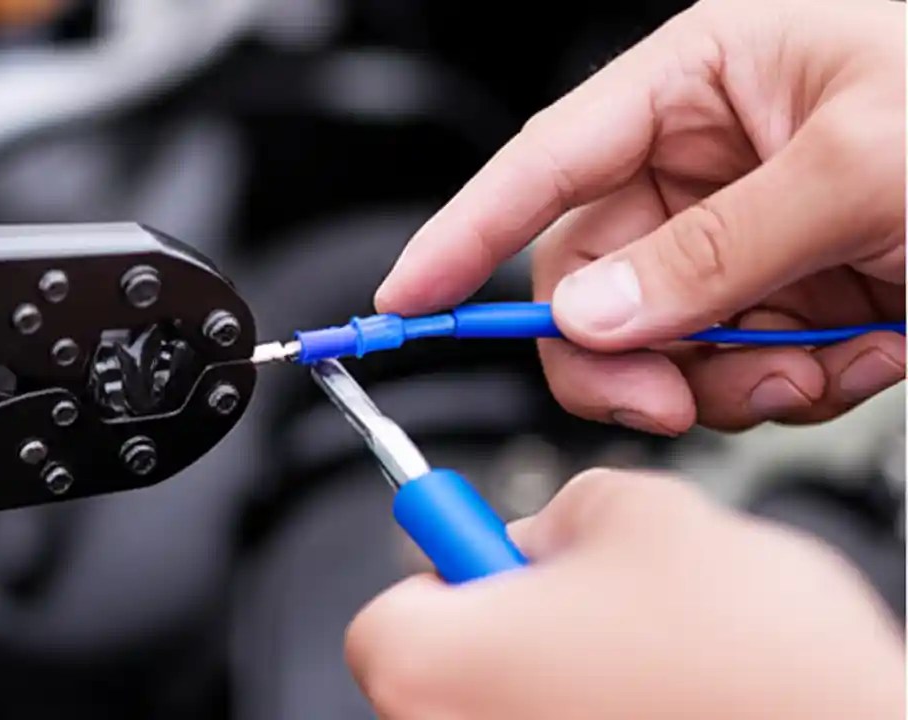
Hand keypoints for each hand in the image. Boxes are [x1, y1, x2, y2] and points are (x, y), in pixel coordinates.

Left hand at [345, 469, 905, 718]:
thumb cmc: (746, 667)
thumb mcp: (647, 517)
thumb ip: (567, 509)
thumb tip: (545, 532)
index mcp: (431, 666)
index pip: (391, 611)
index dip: (452, 570)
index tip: (489, 553)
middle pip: (450, 668)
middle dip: (513, 624)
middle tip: (588, 605)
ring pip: (514, 708)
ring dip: (562, 677)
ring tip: (649, 660)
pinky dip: (596, 715)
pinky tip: (670, 703)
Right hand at [375, 0, 904, 433]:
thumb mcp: (863, 161)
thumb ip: (714, 246)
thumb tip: (596, 310)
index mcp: (702, 81)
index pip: (546, 160)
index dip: (464, 231)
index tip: (407, 297)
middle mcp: (711, 161)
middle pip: (592, 277)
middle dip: (619, 347)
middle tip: (657, 394)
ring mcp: (750, 237)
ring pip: (661, 339)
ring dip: (721, 376)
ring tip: (811, 361)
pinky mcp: (795, 297)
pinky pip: (739, 367)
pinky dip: (786, 386)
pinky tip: (853, 355)